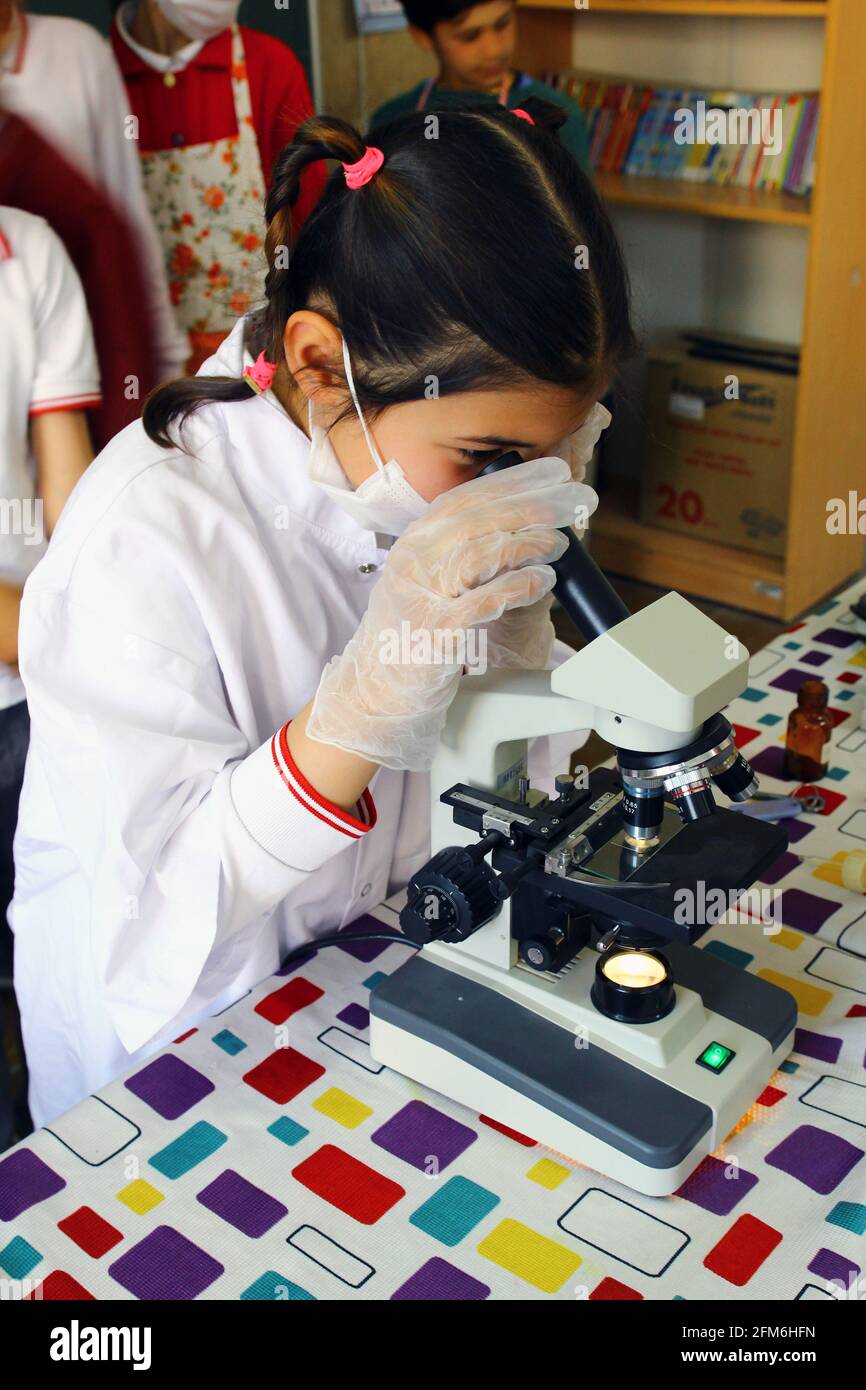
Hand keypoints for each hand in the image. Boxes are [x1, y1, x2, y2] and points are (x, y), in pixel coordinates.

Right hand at [306, 456, 588, 768]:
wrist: (372, 691)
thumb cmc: (408, 638)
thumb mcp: (427, 584)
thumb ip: (461, 554)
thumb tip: (521, 527)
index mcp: (414, 545)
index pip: (466, 499)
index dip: (512, 482)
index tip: (551, 473)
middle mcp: (414, 563)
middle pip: (478, 520)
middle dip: (531, 506)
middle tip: (572, 501)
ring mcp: (422, 597)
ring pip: (480, 554)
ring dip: (526, 544)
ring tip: (559, 542)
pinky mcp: (435, 634)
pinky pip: (482, 602)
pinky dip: (517, 588)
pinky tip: (543, 580)